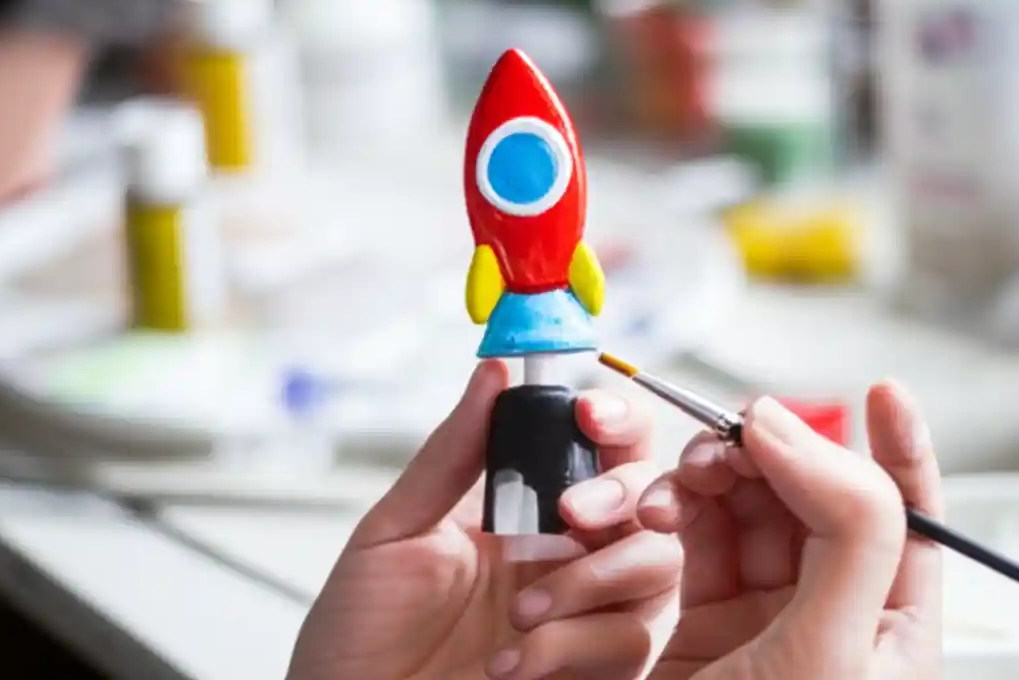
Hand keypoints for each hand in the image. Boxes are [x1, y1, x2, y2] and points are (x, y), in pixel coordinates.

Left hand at [288, 361, 679, 679]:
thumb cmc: (359, 638)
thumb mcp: (395, 532)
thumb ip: (453, 452)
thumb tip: (494, 369)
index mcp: (524, 508)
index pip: (599, 442)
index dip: (613, 417)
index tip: (586, 412)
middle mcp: (568, 554)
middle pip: (651, 496)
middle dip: (621, 491)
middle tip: (566, 513)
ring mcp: (588, 614)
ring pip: (660, 566)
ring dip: (592, 580)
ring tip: (520, 612)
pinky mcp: (597, 672)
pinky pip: (632, 642)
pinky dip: (573, 646)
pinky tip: (512, 664)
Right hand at [639, 383, 942, 679]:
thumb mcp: (827, 652)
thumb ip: (838, 535)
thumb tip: (794, 430)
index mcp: (895, 629)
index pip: (911, 518)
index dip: (898, 448)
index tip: (881, 391)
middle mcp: (837, 613)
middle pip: (819, 494)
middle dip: (780, 450)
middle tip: (740, 430)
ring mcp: (771, 611)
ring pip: (754, 503)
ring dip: (719, 469)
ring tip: (692, 472)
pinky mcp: (708, 614)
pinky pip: (701, 531)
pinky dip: (679, 505)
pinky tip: (659, 508)